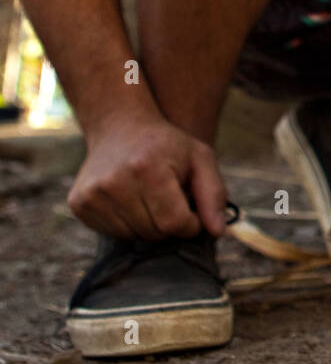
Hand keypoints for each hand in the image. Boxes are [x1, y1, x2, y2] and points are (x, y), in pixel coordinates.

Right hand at [68, 105, 227, 239]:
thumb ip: (214, 194)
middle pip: (153, 233)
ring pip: (132, 237)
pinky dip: (126, 225)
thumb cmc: (166, 145)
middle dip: (169, 224)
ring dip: (147, 225)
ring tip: (149, 198)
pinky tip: (130, 201)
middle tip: (169, 199)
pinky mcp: (79, 203)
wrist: (120, 126)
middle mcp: (115, 182)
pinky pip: (111, 233)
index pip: (175, 222)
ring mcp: (92, 194)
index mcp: (148, 168)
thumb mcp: (200, 158)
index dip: (190, 222)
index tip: (190, 207)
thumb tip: (218, 232)